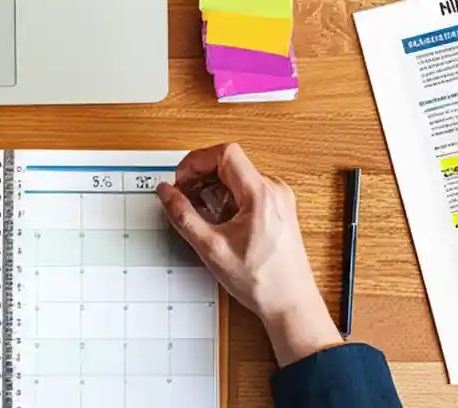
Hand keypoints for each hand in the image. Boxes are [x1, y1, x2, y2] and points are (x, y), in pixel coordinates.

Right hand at [156, 143, 341, 365]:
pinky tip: (217, 220)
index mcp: (261, 194)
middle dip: (201, 176)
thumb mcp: (211, 248)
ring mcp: (278, 198)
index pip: (225, 153)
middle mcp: (273, 190)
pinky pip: (247, 190)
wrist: (290, 303)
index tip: (181, 179)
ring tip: (199, 212)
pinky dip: (227, 198)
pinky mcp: (277, 208)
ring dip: (213, 188)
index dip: (196, 161)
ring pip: (237, 176)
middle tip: (183, 197)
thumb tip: (166, 193)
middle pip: (229, 163)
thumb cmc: (262, 281)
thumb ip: (183, 215)